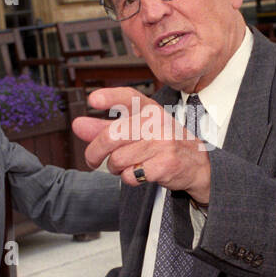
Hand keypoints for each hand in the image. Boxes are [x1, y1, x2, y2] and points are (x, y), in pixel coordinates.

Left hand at [72, 87, 211, 204]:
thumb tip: (78, 125)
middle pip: (111, 136)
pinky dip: (129, 178)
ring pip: (118, 159)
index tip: (92, 100)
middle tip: (92, 160)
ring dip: (116, 168)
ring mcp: (162, 143)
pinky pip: (131, 175)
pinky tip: (140, 173)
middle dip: (94, 153)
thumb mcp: (137, 130)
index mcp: (149, 109)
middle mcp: (156, 122)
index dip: (109, 97)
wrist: (197, 164)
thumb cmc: (163, 144)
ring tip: (127, 166)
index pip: (128, 97)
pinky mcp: (165, 164)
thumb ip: (106, 127)